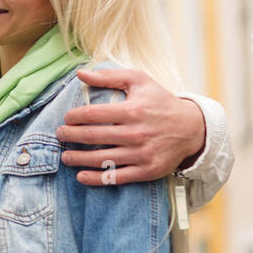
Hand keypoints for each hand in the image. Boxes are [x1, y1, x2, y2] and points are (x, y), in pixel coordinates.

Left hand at [55, 68, 205, 184]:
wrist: (193, 128)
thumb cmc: (160, 102)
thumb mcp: (140, 81)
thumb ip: (109, 76)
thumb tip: (80, 74)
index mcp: (132, 110)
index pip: (93, 114)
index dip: (74, 117)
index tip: (66, 118)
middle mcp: (136, 133)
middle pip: (93, 137)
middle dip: (70, 136)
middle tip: (59, 135)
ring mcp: (141, 154)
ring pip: (101, 159)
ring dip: (78, 158)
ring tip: (65, 156)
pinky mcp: (147, 170)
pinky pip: (116, 177)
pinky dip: (96, 178)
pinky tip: (81, 176)